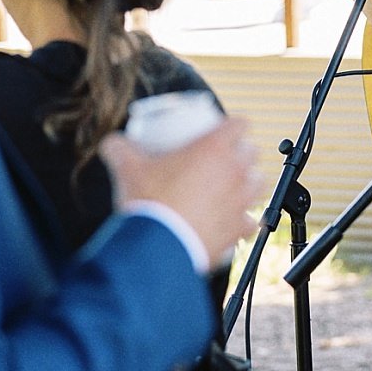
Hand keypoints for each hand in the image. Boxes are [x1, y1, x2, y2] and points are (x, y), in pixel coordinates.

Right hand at [104, 115, 259, 267]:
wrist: (158, 247)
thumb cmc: (148, 204)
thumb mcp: (126, 168)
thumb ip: (118, 148)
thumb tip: (112, 144)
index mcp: (214, 148)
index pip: (240, 124)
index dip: (233, 125)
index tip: (224, 131)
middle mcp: (234, 171)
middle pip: (252, 152)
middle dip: (241, 153)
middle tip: (223, 160)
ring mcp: (241, 201)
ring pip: (258, 184)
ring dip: (247, 184)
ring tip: (231, 188)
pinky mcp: (239, 229)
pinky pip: (250, 220)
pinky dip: (242, 220)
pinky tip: (230, 221)